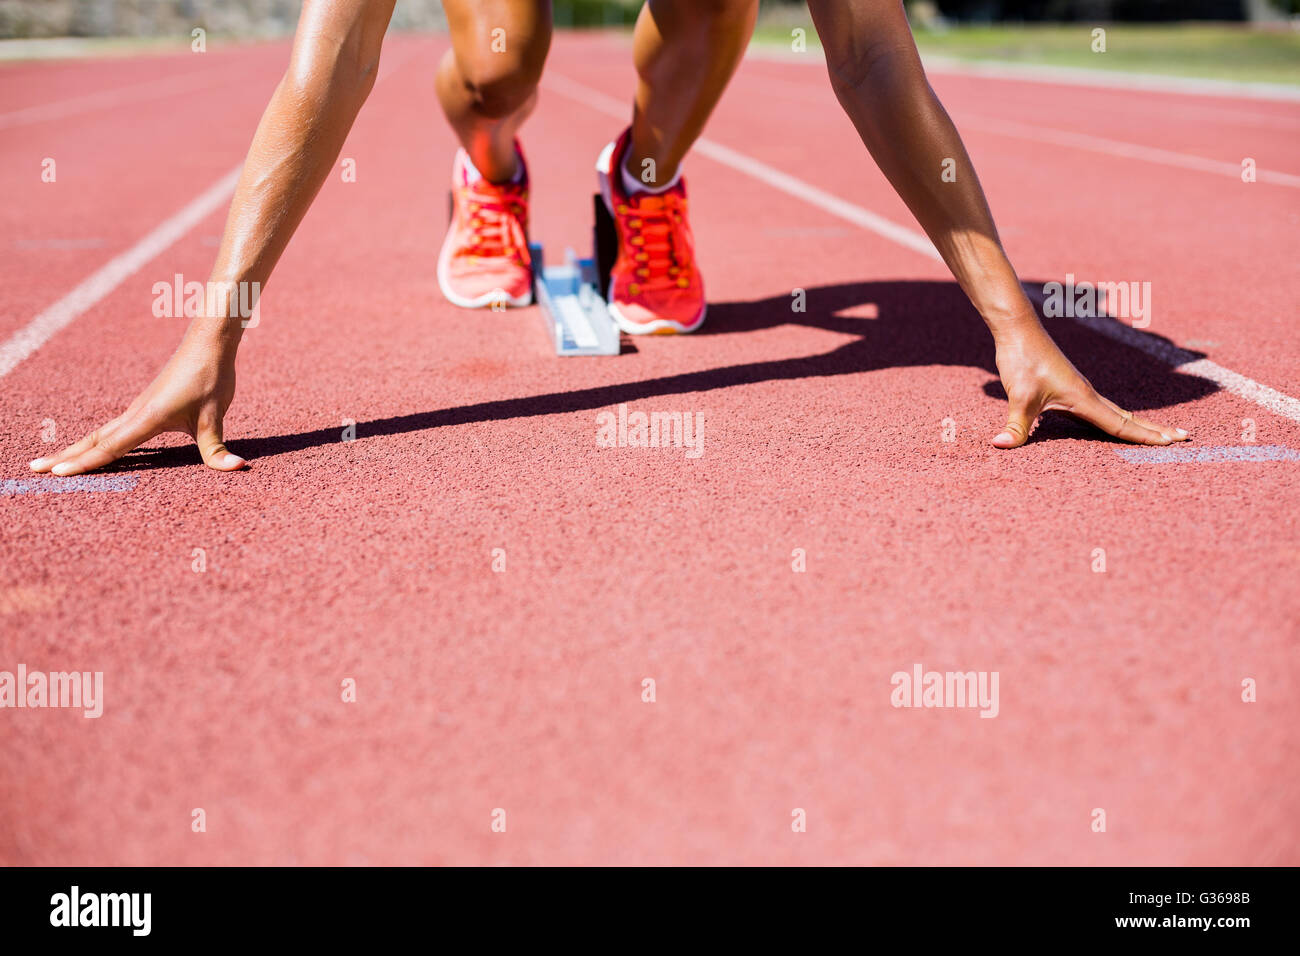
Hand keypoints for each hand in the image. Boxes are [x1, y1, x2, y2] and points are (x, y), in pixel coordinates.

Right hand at [30, 332, 245, 475]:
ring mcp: (138, 408)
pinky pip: (115, 428)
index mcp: (147, 418)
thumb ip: (217, 448)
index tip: (57, 474)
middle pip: (93, 440)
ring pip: (101, 433)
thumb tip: (236, 468)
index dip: (84, 463)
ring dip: (76, 447)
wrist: (209, 343)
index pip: (109, 447)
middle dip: (65, 456)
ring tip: (54, 462)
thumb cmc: (210, 377)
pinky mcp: (146, 405)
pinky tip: (96, 447)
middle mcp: (136, 413)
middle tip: (34, 469)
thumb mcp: (215, 417)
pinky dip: (98, 440)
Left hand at [990, 320, 1189, 448]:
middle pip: (1128, 417)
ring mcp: (1080, 390)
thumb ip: (1015, 426)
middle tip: (1185, 437)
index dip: (1145, 436)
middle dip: (1155, 429)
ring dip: (1138, 423)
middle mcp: (1088, 394)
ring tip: (1159, 433)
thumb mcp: (1017, 397)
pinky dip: (1116, 417)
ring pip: (1116, 411)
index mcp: (1083, 398)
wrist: (1017, 329)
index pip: (1121, 424)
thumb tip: (1001, 446)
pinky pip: (1100, 408)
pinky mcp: (1068, 387)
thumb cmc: (1022, 360)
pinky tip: (1114, 421)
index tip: (1173, 442)